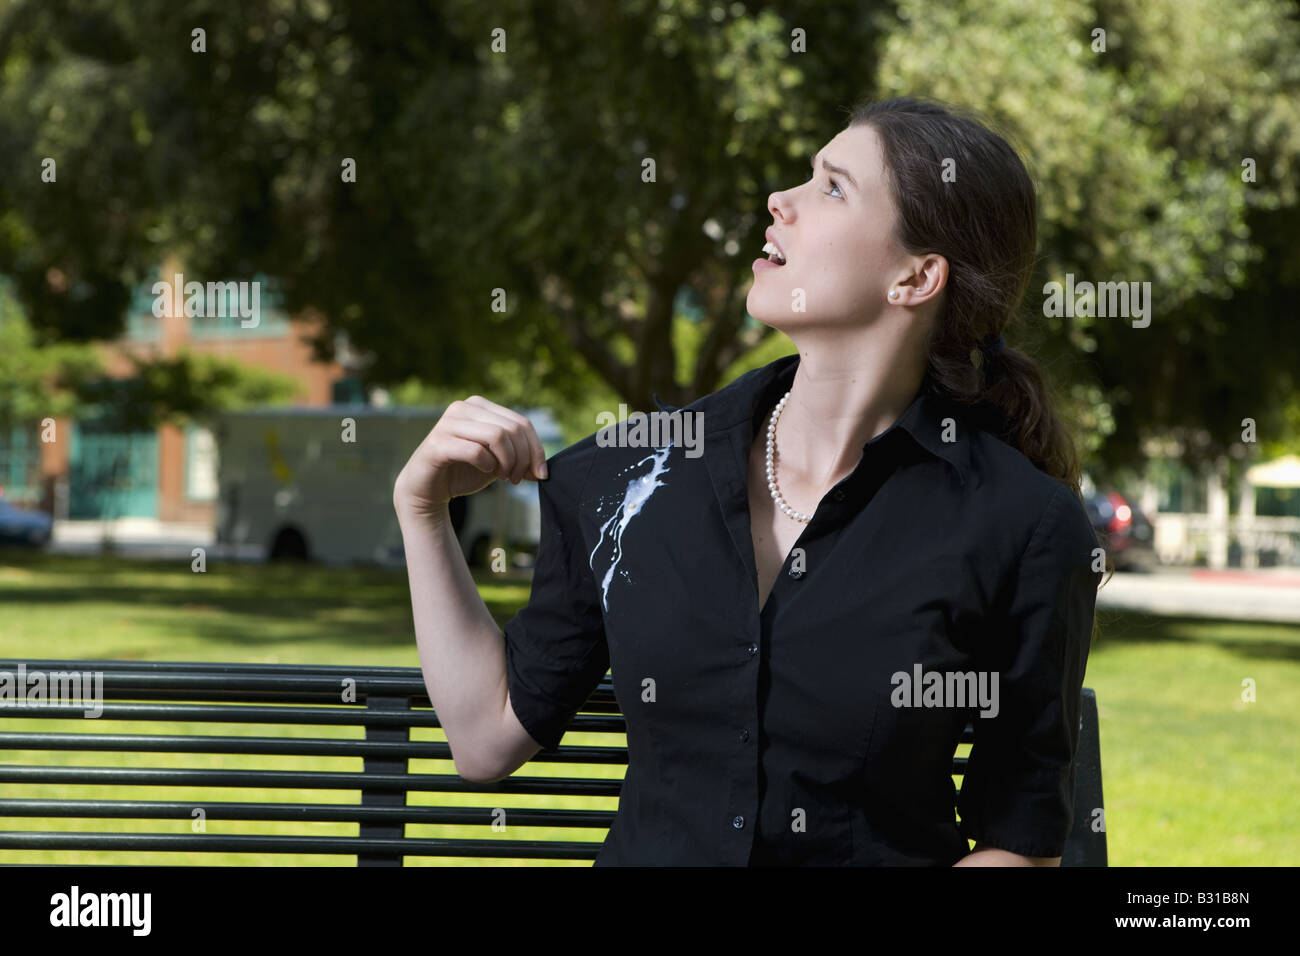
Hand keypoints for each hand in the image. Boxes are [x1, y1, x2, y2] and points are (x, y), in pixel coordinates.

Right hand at [394, 396, 548, 517]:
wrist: (427, 489)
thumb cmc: (463, 472)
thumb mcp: (498, 464)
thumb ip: (519, 461)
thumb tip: (543, 471)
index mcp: (479, 406)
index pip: (521, 422)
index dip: (536, 449)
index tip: (539, 474)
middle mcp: (462, 408)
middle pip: (512, 429)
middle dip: (522, 458)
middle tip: (516, 479)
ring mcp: (448, 423)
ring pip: (497, 436)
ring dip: (507, 462)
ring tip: (504, 477)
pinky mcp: (437, 444)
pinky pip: (475, 451)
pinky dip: (487, 465)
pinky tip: (486, 472)